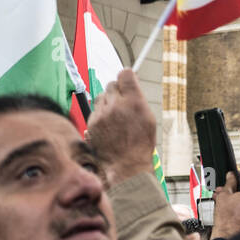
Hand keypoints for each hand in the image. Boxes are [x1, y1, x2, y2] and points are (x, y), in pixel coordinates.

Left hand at [86, 69, 156, 186]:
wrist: (124, 165)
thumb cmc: (139, 145)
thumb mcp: (148, 118)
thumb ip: (138, 100)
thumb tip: (131, 87)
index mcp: (133, 101)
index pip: (125, 74)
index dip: (127, 77)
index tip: (128, 80)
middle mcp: (116, 104)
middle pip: (111, 84)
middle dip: (117, 90)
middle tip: (123, 101)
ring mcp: (101, 113)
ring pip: (101, 96)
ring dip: (107, 101)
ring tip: (115, 115)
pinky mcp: (91, 123)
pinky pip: (95, 110)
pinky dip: (101, 114)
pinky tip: (108, 126)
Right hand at [211, 170, 239, 239]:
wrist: (227, 236)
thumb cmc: (227, 220)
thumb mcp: (224, 195)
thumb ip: (229, 182)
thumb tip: (231, 176)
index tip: (233, 174)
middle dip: (236, 183)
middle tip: (226, 184)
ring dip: (236, 192)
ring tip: (223, 194)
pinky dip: (239, 200)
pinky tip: (227, 201)